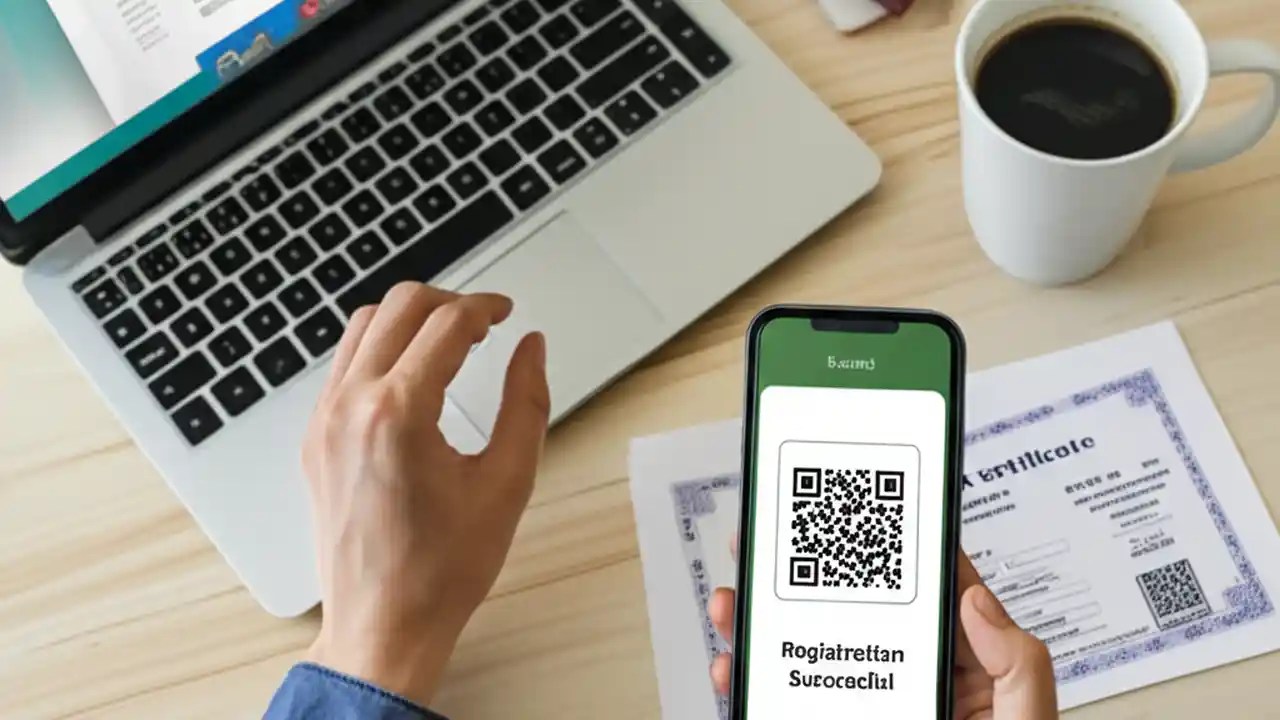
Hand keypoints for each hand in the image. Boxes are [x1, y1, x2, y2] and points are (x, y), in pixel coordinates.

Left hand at [302, 283, 549, 707]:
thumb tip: (531, 348)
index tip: (507, 313)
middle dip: (448, 302)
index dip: (486, 307)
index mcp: (399, 415)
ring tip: (450, 342)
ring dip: (410, 320)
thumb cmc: (443, 568)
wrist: (383, 623)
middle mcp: (351, 407)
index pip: (446, 324)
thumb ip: (527, 402)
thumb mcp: (508, 482)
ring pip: (363, 327)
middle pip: (398, 306)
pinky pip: (344, 365)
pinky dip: (381, 350)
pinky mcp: (314, 438)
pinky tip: (414, 376)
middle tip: (484, 321)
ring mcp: (324, 421)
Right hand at [708, 543, 1058, 718]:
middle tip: (773, 545)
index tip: (866, 510)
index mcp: (968, 671)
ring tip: (738, 600)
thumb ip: (1018, 665)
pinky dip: (754, 681)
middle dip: (808, 576)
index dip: (898, 547)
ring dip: (766, 624)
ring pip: (810, 653)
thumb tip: (977, 600)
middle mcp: (915, 683)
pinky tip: (737, 668)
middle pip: (853, 613)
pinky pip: (790, 699)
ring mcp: (873, 705)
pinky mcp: (834, 719)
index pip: (932, 593)